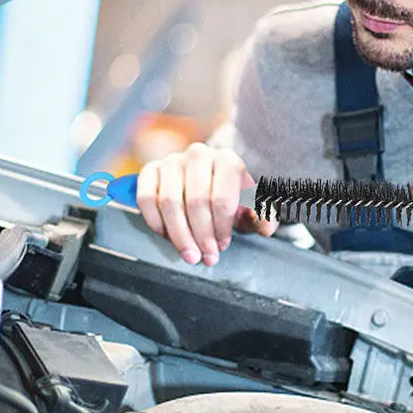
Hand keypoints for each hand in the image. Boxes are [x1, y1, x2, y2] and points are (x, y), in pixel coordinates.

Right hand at [136, 143, 278, 265]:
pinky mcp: (151, 169)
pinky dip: (154, 220)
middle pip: (196, 202)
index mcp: (228, 160)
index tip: (223, 246)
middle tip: (206, 257)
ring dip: (179, 235)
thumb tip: (266, 229)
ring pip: (169, 202)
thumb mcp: (254, 203)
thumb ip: (264, 214)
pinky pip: (146, 197)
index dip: (221, 228)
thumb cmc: (234, 194)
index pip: (222, 199)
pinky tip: (166, 236)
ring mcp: (173, 161)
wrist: (212, 176)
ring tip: (189, 254)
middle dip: (201, 236)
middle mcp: (199, 155)